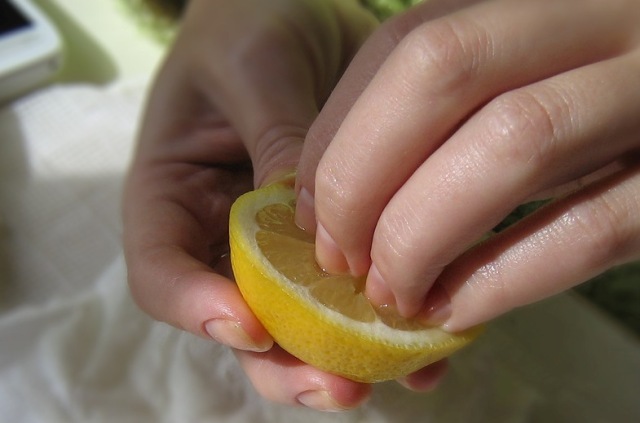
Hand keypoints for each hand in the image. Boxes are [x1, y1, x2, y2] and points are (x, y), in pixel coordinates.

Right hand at [123, 0, 445, 410]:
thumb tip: (312, 220)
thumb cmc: (251, 23)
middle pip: (238, 320)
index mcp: (173, 196)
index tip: (248, 324)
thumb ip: (273, 136)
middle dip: (282, 362)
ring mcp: (281, 243)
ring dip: (342, 357)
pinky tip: (429, 349)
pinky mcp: (335, 239)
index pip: (162, 272)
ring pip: (300, 322)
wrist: (295, 12)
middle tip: (336, 385)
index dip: (195, 308)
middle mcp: (224, 234)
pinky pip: (356, 293)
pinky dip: (388, 327)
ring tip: (393, 376)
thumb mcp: (255, 65)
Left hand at [295, 0, 639, 330]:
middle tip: (340, 259)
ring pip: (515, 141)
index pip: (405, 43)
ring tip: (392, 294)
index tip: (311, 213)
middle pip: (442, 68)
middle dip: (364, 176)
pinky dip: (507, 277)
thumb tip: (332, 204)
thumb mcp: (515, 90)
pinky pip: (593, 226)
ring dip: (425, 233)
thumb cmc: (594, 111)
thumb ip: (440, 122)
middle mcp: (599, 14)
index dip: (340, 133)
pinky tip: (455, 311)